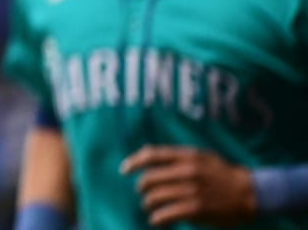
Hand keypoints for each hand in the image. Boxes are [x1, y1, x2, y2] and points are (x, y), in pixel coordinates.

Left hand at [122, 145, 256, 225]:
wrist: (251, 193)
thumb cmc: (223, 174)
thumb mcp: (202, 156)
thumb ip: (177, 156)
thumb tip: (145, 154)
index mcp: (187, 156)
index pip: (151, 155)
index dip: (133, 162)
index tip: (124, 170)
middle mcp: (187, 171)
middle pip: (148, 179)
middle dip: (142, 190)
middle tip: (146, 196)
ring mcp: (191, 190)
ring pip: (154, 198)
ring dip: (149, 205)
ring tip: (152, 209)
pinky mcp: (195, 209)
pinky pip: (164, 215)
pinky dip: (156, 219)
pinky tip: (158, 221)